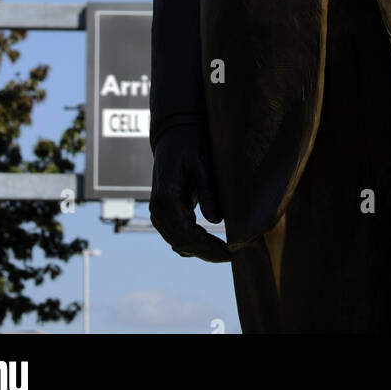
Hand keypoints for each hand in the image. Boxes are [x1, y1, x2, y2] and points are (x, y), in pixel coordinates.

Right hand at [149, 126, 230, 261]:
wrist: (175, 134)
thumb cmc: (190, 145)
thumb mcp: (201, 163)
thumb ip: (208, 191)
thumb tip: (216, 221)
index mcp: (165, 199)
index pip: (187, 234)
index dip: (208, 246)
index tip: (230, 251)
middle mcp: (157, 211)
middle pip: (182, 243)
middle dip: (207, 252)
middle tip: (232, 255)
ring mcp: (159, 213)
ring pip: (179, 243)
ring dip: (201, 251)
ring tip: (226, 252)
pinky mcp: (165, 213)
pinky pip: (178, 236)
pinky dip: (194, 244)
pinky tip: (213, 245)